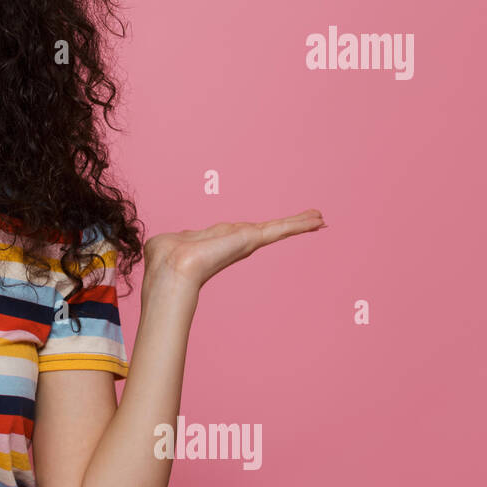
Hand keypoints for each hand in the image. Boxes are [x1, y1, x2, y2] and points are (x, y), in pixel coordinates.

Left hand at [143, 209, 326, 291]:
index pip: (240, 232)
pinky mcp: (254, 239)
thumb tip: (169, 243)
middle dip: (287, 226)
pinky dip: (298, 224)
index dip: (256, 229)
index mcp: (218, 241)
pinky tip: (316, 220)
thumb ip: (175, 241)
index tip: (268, 229)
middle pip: (266, 231)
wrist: (174, 268)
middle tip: (311, 220)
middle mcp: (236, 242)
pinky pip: (281, 229)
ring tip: (319, 218)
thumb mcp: (169, 244)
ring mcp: (247, 241)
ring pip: (278, 229)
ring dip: (299, 223)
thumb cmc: (166, 259)